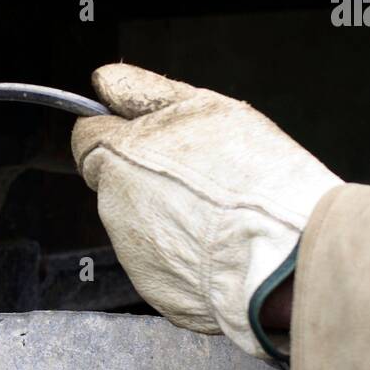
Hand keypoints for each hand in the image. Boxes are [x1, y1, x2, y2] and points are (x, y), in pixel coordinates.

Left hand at [71, 65, 340, 356]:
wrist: (282, 257)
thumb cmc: (252, 178)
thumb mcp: (204, 108)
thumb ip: (144, 92)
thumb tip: (105, 83)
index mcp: (119, 155)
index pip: (87, 138)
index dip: (117, 134)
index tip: (148, 137)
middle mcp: (114, 204)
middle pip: (113, 181)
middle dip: (143, 175)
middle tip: (197, 176)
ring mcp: (131, 250)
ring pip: (138, 221)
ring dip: (166, 213)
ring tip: (216, 212)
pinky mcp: (151, 286)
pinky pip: (160, 260)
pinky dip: (182, 252)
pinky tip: (218, 244)